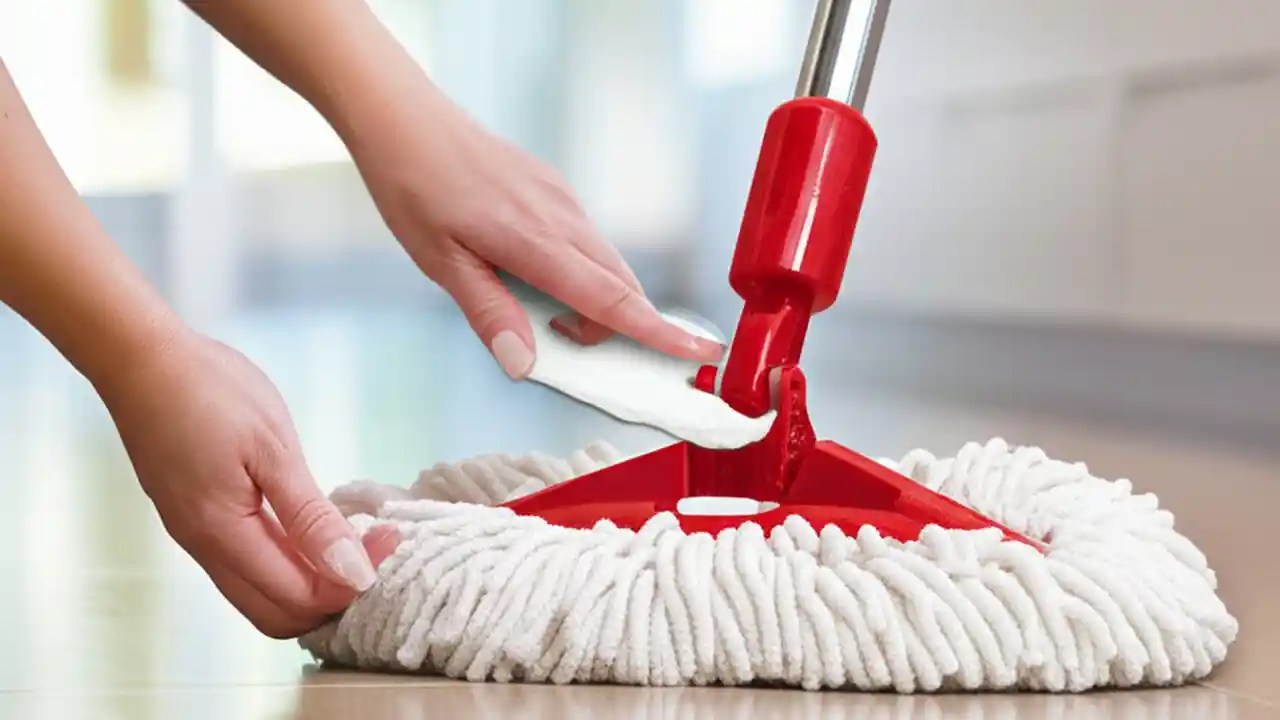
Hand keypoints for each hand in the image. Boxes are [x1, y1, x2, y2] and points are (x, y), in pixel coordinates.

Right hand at [97, 330, 398, 638]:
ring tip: (354, 538)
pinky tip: (315, 528)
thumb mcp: (273, 449)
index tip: (391, 537)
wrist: (141, 358)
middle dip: (333, 595)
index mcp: (222, 534)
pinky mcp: (195, 518)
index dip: (351, 582)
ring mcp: (196, 536)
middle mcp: (203, 548)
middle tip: (376, 546)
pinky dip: (288, 562)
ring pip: (261, 593)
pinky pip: (248, 565)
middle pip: (278, 614)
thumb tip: (353, 573)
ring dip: (312, 581)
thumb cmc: (211, 391)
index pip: (298, 599)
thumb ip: (311, 519)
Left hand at [341, 86, 722, 378]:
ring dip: (597, 300)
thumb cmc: (415, 188)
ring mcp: (562, 199)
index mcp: (536, 241)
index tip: (698, 351)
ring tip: (548, 318)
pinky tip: (539, 278)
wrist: (406, 120)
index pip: (611, 298)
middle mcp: (561, 218)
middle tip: (576, 350)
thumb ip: (489, 313)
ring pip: (606, 262)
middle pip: (620, 285)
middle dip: (620, 327)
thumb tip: (525, 363)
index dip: (657, 331)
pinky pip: (587, 241)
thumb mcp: (441, 263)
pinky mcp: (554, 189)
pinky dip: (582, 272)